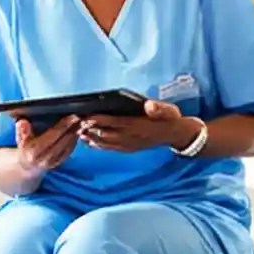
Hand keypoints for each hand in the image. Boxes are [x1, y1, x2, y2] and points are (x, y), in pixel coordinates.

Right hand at [15, 115, 80, 176]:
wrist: (27, 166)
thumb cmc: (25, 148)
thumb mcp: (20, 139)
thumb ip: (21, 131)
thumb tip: (22, 122)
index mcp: (35, 152)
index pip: (52, 136)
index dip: (64, 125)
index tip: (73, 116)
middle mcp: (45, 158)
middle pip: (64, 140)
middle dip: (74, 128)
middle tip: (83, 117)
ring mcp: (54, 162)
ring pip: (69, 145)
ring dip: (77, 133)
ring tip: (84, 122)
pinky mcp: (60, 162)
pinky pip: (70, 150)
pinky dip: (76, 140)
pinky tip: (80, 131)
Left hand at [81, 100, 201, 152]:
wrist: (175, 134)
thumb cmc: (170, 119)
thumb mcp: (168, 110)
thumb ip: (158, 108)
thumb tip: (149, 105)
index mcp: (138, 124)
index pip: (114, 122)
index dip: (99, 120)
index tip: (87, 116)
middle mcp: (131, 136)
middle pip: (106, 134)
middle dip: (91, 130)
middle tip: (77, 126)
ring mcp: (129, 144)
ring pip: (106, 143)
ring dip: (92, 139)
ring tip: (80, 135)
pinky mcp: (129, 148)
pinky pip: (111, 148)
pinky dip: (100, 146)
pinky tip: (91, 143)